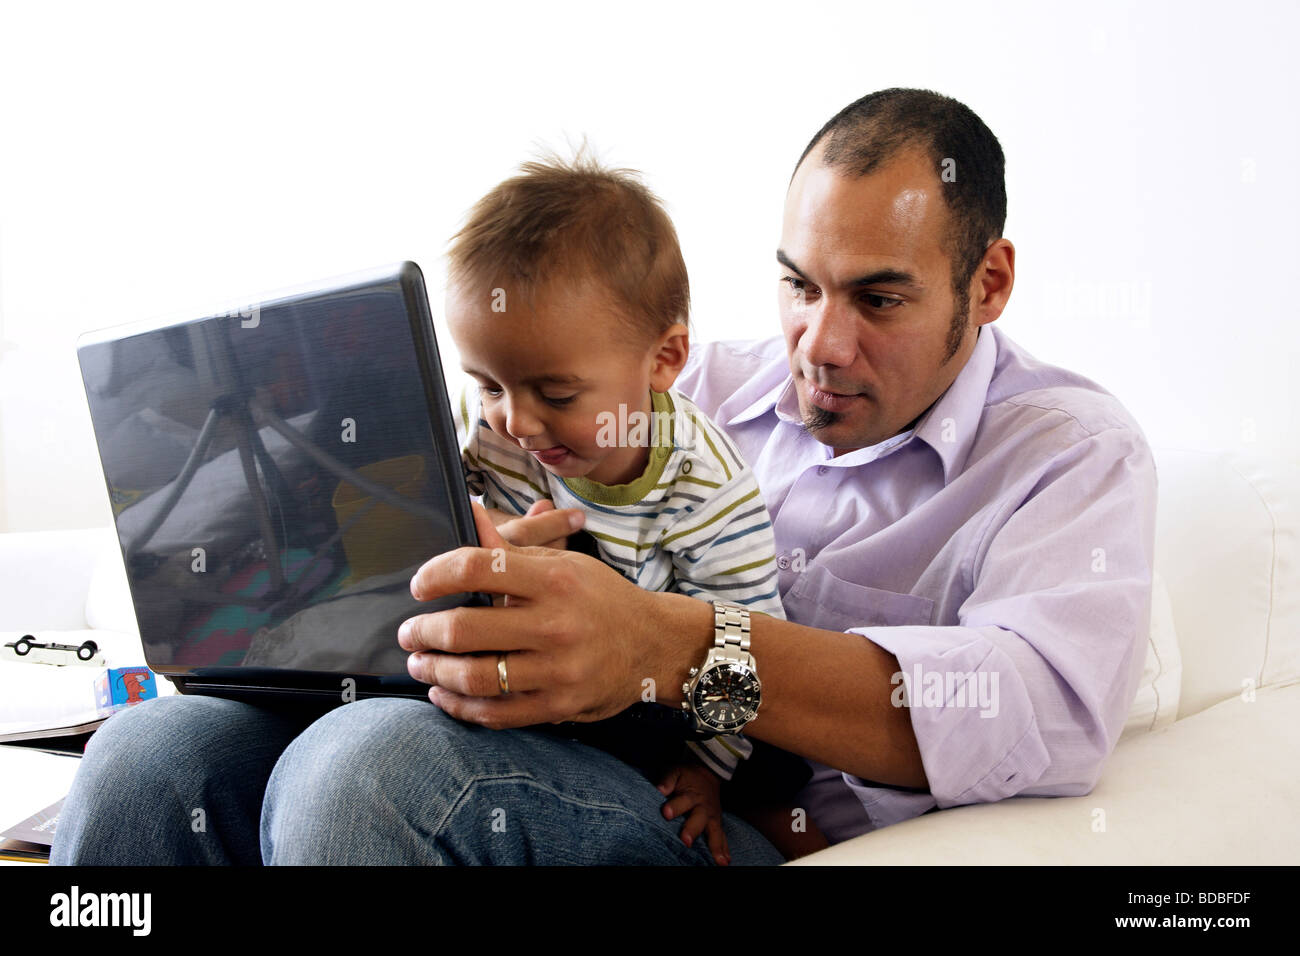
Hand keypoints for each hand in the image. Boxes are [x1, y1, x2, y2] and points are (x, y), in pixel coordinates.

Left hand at [401, 501, 695, 727]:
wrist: (654, 645)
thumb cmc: (600, 598)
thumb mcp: (562, 562)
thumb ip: (510, 546)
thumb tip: (469, 510)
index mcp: (554, 578)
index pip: (477, 567)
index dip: (435, 575)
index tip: (419, 585)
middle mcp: (555, 623)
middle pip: (464, 628)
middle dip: (422, 631)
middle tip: (409, 632)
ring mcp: (558, 669)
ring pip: (473, 676)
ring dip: (433, 671)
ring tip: (420, 663)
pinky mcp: (559, 705)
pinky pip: (495, 712)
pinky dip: (459, 706)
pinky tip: (444, 694)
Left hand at [657, 761, 729, 864]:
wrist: (707, 774)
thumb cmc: (686, 776)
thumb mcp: (676, 772)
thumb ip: (667, 780)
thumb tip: (659, 789)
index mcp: (691, 794)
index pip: (682, 801)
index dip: (674, 807)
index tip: (666, 813)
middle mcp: (703, 807)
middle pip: (699, 819)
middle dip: (692, 830)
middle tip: (686, 841)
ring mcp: (712, 816)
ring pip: (714, 831)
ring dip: (716, 846)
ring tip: (718, 861)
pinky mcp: (717, 823)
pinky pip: (722, 837)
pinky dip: (724, 849)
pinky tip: (725, 862)